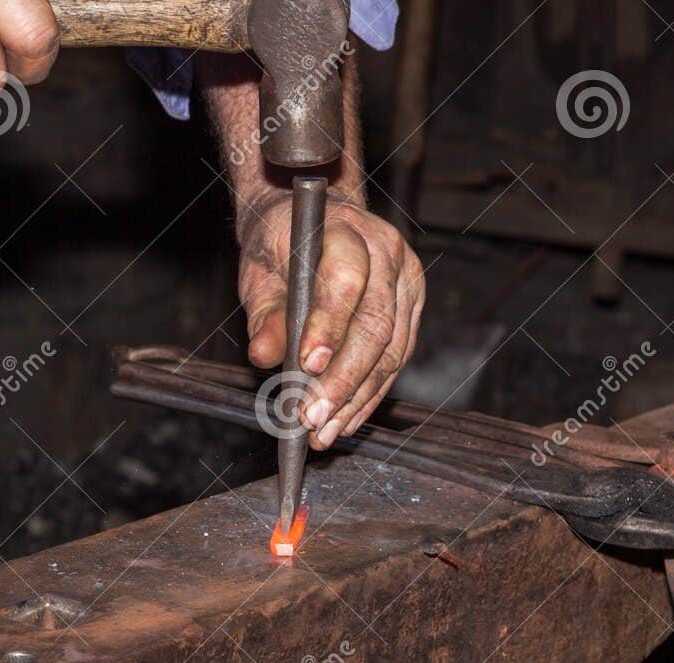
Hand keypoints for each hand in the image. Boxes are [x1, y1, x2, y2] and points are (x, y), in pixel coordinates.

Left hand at [237, 192, 425, 450]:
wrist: (315, 220)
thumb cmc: (284, 243)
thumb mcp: (260, 270)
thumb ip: (265, 314)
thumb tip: (265, 355)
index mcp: (346, 231)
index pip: (346, 280)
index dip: (328, 325)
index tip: (307, 365)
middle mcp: (386, 253)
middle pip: (375, 324)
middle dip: (342, 379)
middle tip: (312, 416)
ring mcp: (407, 281)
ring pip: (392, 349)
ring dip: (357, 397)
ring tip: (325, 431)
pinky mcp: (413, 307)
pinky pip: (398, 358)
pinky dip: (370, 393)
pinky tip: (346, 419)